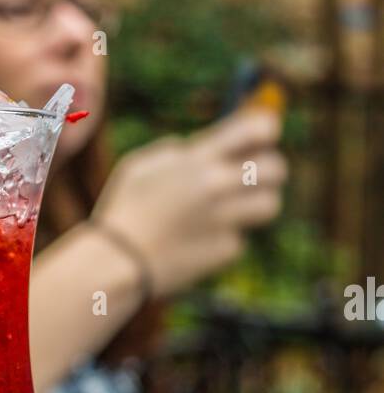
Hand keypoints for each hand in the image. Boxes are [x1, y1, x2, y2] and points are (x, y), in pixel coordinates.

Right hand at [93, 110, 286, 298]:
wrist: (116, 263)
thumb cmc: (122, 211)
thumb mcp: (140, 166)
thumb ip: (176, 152)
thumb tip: (201, 149)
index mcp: (197, 159)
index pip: (257, 129)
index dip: (266, 129)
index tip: (263, 136)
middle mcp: (216, 186)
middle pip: (276, 168)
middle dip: (270, 171)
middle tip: (255, 179)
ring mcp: (224, 220)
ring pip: (270, 205)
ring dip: (256, 206)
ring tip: (232, 211)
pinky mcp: (225, 251)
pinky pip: (239, 239)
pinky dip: (224, 241)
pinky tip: (198, 244)